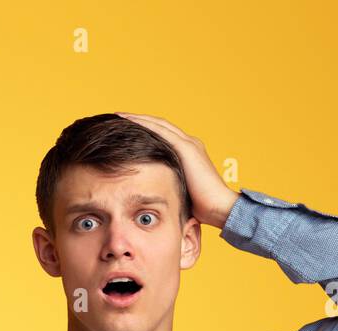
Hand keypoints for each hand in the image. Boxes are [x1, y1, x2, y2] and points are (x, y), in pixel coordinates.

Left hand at [115, 112, 237, 229]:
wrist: (219, 207)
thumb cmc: (201, 207)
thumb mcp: (179, 191)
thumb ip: (167, 185)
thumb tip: (151, 196)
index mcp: (188, 153)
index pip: (162, 136)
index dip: (145, 131)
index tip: (125, 130)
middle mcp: (189, 144)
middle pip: (159, 126)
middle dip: (138, 120)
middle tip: (118, 116)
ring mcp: (188, 144)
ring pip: (159, 124)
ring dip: (138, 118)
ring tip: (119, 115)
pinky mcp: (186, 148)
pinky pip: (161, 131)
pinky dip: (144, 124)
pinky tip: (129, 121)